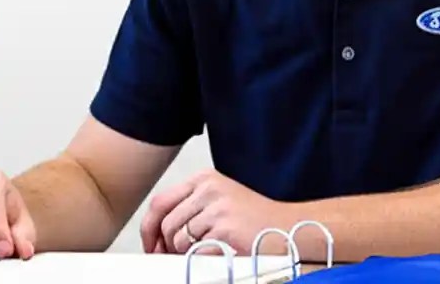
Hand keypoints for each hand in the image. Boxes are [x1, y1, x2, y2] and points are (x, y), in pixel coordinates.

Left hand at [140, 169, 290, 254]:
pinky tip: (217, 254)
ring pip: (179, 240)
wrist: (290, 227)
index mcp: (203, 179)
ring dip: (186, 254)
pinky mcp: (225, 229)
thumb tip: (158, 235)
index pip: (160, 202)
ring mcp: (217, 208)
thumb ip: (190, 209)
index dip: (149, 227)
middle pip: (167, 223)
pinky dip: (202, 259)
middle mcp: (208, 189)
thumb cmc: (255, 219)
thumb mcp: (219, 202)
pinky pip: (196, 251)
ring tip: (205, 253)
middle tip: (174, 258)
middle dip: (166, 246)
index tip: (150, 245)